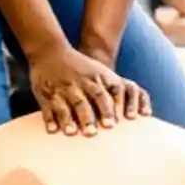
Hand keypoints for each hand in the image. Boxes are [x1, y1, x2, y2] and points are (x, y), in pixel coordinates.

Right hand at [28, 44, 149, 136]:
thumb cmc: (82, 68)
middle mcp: (78, 84)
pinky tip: (52, 130)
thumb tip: (138, 115)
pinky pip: (48, 107)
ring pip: (65, 104)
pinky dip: (50, 118)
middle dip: (88, 117)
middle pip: (84, 101)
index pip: (104, 95)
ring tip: (72, 132)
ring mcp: (61, 88)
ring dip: (68, 119)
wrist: (50, 51)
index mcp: (94, 79)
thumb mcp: (100, 72)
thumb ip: (116, 91)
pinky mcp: (45, 93)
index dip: (109, 109)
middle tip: (93, 133)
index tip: (114, 125)